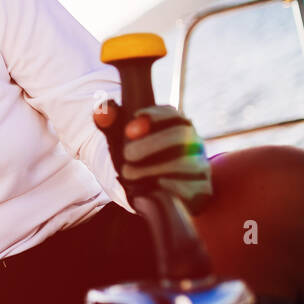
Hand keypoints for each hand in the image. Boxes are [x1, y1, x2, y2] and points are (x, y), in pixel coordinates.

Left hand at [94, 102, 212, 212]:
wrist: (152, 194)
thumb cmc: (136, 160)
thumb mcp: (120, 140)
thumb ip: (110, 123)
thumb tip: (102, 109)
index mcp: (176, 126)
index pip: (172, 114)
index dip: (154, 115)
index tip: (132, 122)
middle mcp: (194, 143)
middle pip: (180, 136)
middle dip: (150, 143)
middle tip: (126, 154)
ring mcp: (200, 166)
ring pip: (186, 164)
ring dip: (153, 168)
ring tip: (128, 173)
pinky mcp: (202, 190)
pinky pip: (190, 188)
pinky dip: (169, 187)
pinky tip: (151, 188)